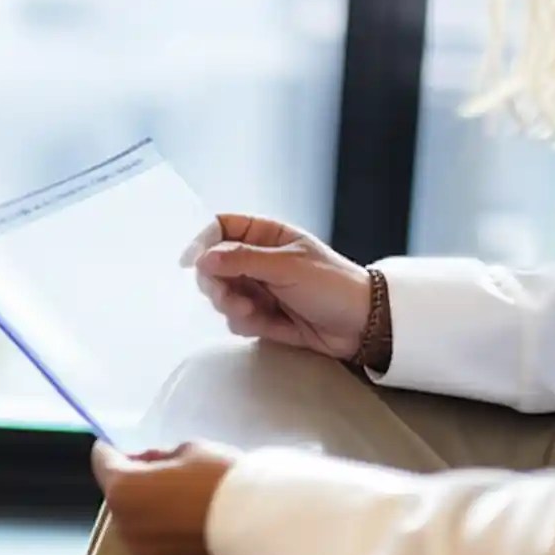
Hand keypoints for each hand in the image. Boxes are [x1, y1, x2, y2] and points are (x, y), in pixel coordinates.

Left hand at [91, 440, 236, 554]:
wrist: (259, 530)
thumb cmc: (222, 481)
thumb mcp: (191, 451)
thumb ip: (160, 456)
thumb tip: (147, 463)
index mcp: (123, 489)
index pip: (103, 461)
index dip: (113, 450)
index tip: (121, 447)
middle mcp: (123, 525)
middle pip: (120, 495)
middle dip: (135, 483)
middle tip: (164, 474)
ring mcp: (142, 554)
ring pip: (135, 524)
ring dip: (148, 512)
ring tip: (182, 503)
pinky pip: (153, 546)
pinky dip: (163, 536)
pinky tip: (190, 527)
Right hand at [193, 214, 369, 360]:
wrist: (362, 326)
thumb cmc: (334, 285)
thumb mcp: (287, 266)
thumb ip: (241, 260)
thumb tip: (203, 258)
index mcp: (265, 234)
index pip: (220, 228)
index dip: (202, 242)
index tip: (191, 262)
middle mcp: (258, 259)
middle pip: (213, 266)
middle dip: (217, 285)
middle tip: (231, 297)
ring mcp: (259, 287)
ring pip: (221, 295)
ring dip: (232, 306)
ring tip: (255, 313)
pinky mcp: (262, 315)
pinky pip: (236, 319)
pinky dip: (245, 323)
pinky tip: (267, 323)